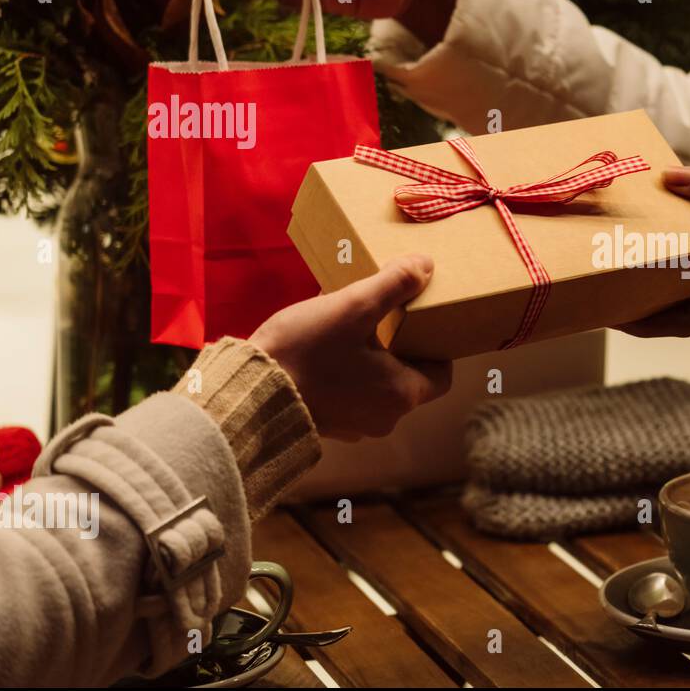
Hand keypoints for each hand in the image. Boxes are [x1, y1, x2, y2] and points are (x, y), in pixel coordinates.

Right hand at [250, 256, 451, 440]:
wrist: (247, 394)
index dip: (435, 345)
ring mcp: (355, 425)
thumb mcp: (352, 307)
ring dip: (371, 358)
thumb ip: (394, 284)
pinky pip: (350, 394)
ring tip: (353, 326)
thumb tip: (425, 265)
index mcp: (402, 395)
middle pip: (409, 378)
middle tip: (387, 317)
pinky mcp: (327, 424)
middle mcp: (384, 418)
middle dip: (400, 346)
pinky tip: (326, 346)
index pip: (441, 373)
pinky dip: (348, 372)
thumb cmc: (304, 353)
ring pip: (378, 386)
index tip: (422, 321)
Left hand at [621, 167, 689, 338]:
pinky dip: (677, 284)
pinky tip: (654, 262)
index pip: (685, 319)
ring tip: (614, 282)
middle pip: (681, 320)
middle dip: (639, 316)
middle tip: (595, 300)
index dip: (645, 323)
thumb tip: (670, 177)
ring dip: (656, 301)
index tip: (608, 318)